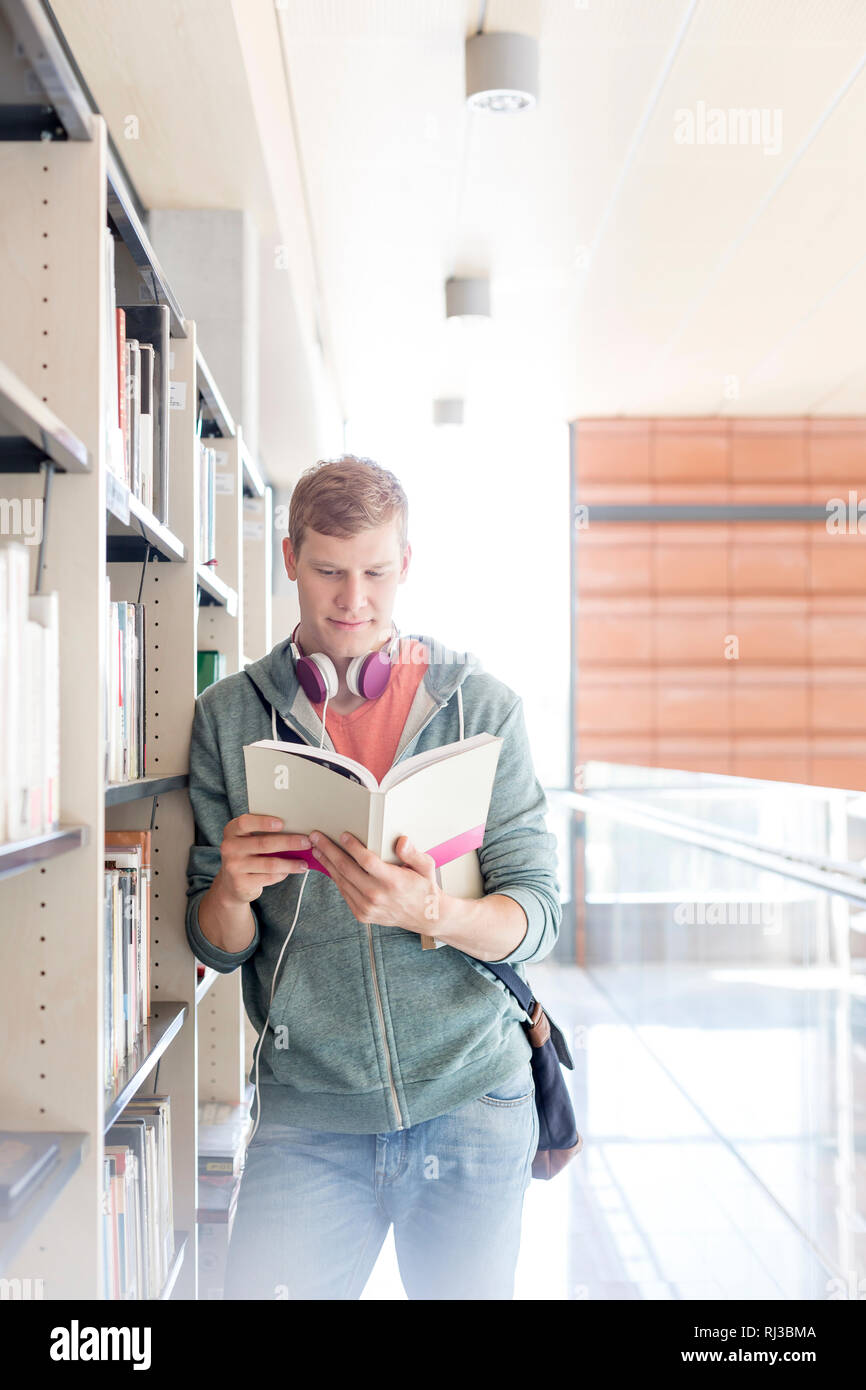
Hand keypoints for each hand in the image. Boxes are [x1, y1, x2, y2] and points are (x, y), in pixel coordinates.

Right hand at [215, 813, 311, 904]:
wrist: (232, 884)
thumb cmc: (247, 854)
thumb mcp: (249, 840)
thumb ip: (264, 834)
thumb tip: (296, 831)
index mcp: (232, 831)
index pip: (245, 823)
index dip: (263, 822)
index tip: (282, 823)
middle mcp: (229, 847)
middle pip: (263, 843)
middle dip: (289, 842)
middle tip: (306, 842)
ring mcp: (234, 866)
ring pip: (270, 864)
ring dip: (291, 863)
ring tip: (304, 863)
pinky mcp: (241, 883)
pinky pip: (269, 877)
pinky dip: (283, 874)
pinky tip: (291, 871)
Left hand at [308, 830, 441, 932]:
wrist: (424, 917)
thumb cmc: (423, 887)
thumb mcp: (426, 867)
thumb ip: (413, 853)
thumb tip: (402, 841)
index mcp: (393, 882)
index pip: (367, 861)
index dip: (353, 847)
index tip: (343, 835)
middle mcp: (377, 896)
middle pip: (346, 869)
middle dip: (329, 850)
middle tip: (317, 838)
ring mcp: (367, 907)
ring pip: (341, 881)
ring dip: (327, 863)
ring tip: (318, 849)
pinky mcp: (362, 914)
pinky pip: (344, 892)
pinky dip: (335, 878)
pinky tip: (329, 866)